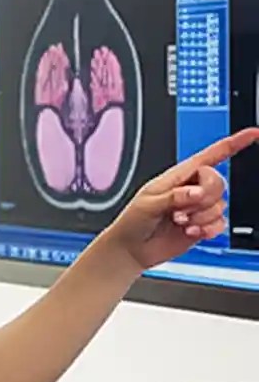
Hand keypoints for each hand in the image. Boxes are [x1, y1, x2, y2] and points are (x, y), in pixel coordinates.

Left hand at [101, 127, 258, 271]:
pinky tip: (191, 231)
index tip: (253, 133)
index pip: (208, 156)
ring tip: (179, 221)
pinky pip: (221, 223)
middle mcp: (191, 188)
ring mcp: (199, 207)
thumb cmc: (133, 221)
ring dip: (201, 216)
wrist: (134, 248)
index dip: (232, 144)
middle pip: (218, 182)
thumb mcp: (149, 205)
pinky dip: (208, 229)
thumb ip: (174, 197)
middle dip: (204, 197)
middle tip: (182, 209)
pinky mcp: (204, 224)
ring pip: (220, 205)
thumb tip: (197, 192)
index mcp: (177, 176)